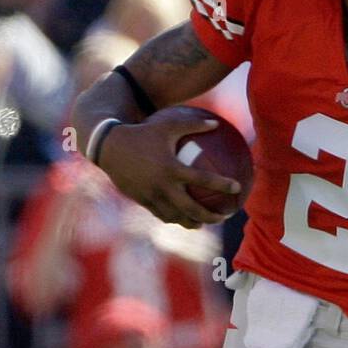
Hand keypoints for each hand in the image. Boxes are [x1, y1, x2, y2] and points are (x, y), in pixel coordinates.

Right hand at [96, 108, 241, 229]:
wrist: (109, 146)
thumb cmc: (142, 132)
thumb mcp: (167, 124)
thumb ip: (193, 125)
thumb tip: (216, 124)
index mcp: (172, 168)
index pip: (203, 180)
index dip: (222, 185)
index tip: (238, 188)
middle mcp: (162, 186)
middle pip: (192, 209)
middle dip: (210, 216)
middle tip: (224, 216)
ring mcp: (151, 196)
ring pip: (176, 217)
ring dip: (191, 222)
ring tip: (202, 223)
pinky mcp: (142, 201)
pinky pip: (161, 214)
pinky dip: (173, 217)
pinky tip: (181, 217)